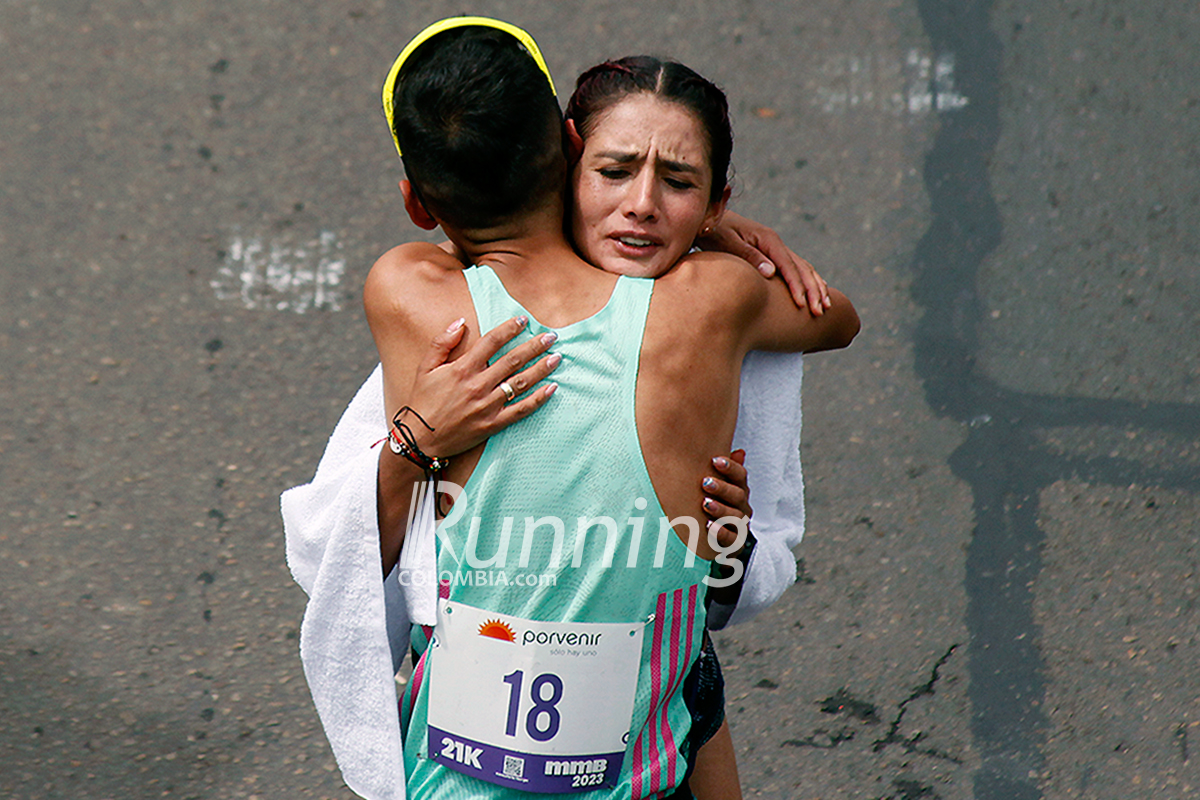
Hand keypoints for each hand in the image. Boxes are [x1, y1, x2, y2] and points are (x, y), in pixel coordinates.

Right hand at [401, 316, 559, 457]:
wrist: (420, 439)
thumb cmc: (423, 400)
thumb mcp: (425, 367)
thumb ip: (442, 342)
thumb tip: (461, 322)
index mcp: (462, 369)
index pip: (491, 342)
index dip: (509, 328)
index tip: (524, 320)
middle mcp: (477, 385)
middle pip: (512, 360)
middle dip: (534, 346)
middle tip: (551, 336)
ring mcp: (487, 406)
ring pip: (520, 383)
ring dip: (540, 369)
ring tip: (556, 358)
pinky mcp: (492, 424)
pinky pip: (520, 410)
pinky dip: (538, 399)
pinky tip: (552, 388)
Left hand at [698, 210, 831, 314]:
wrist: (706, 219)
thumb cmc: (713, 232)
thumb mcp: (726, 242)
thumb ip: (748, 256)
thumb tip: (771, 272)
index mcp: (768, 239)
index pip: (788, 266)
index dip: (797, 287)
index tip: (802, 306)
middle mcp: (775, 242)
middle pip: (801, 268)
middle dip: (813, 291)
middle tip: (820, 312)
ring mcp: (774, 247)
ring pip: (803, 268)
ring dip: (815, 287)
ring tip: (825, 306)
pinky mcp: (770, 253)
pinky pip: (795, 267)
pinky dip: (808, 280)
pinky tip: (815, 291)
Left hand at [701, 449, 751, 551]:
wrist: (718, 542)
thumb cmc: (714, 507)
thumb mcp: (718, 488)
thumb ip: (724, 472)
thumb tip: (740, 451)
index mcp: (739, 490)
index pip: (740, 476)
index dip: (730, 467)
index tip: (714, 460)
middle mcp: (742, 507)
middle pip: (738, 495)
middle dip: (722, 488)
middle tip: (705, 482)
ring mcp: (740, 525)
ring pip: (735, 516)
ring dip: (721, 509)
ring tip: (705, 504)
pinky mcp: (735, 544)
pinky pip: (732, 539)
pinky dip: (721, 532)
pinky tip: (710, 526)